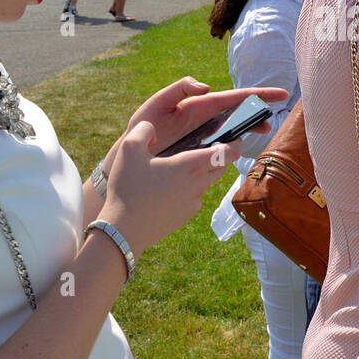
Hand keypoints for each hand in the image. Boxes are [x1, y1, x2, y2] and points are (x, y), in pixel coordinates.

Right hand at [100, 123, 240, 254]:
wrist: (123, 230)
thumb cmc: (127, 188)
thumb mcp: (129, 149)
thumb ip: (144, 130)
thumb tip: (153, 128)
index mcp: (191, 165)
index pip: (229, 153)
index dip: (235, 143)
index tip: (234, 136)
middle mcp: (198, 184)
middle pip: (221, 167)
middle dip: (218, 156)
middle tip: (203, 147)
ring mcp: (194, 202)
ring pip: (206, 182)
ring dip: (199, 173)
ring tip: (177, 167)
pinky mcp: (186, 215)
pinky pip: (193, 197)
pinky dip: (187, 189)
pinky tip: (165, 188)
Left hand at [116, 77, 287, 160]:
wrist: (130, 155)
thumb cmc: (143, 127)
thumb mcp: (158, 103)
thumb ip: (179, 89)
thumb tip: (207, 87)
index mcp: (199, 105)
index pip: (233, 97)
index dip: (256, 94)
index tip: (279, 94)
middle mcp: (206, 121)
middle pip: (239, 115)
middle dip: (258, 115)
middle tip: (273, 120)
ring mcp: (205, 139)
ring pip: (234, 133)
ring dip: (249, 131)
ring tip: (263, 132)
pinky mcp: (201, 155)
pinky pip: (223, 151)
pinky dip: (234, 150)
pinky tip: (240, 151)